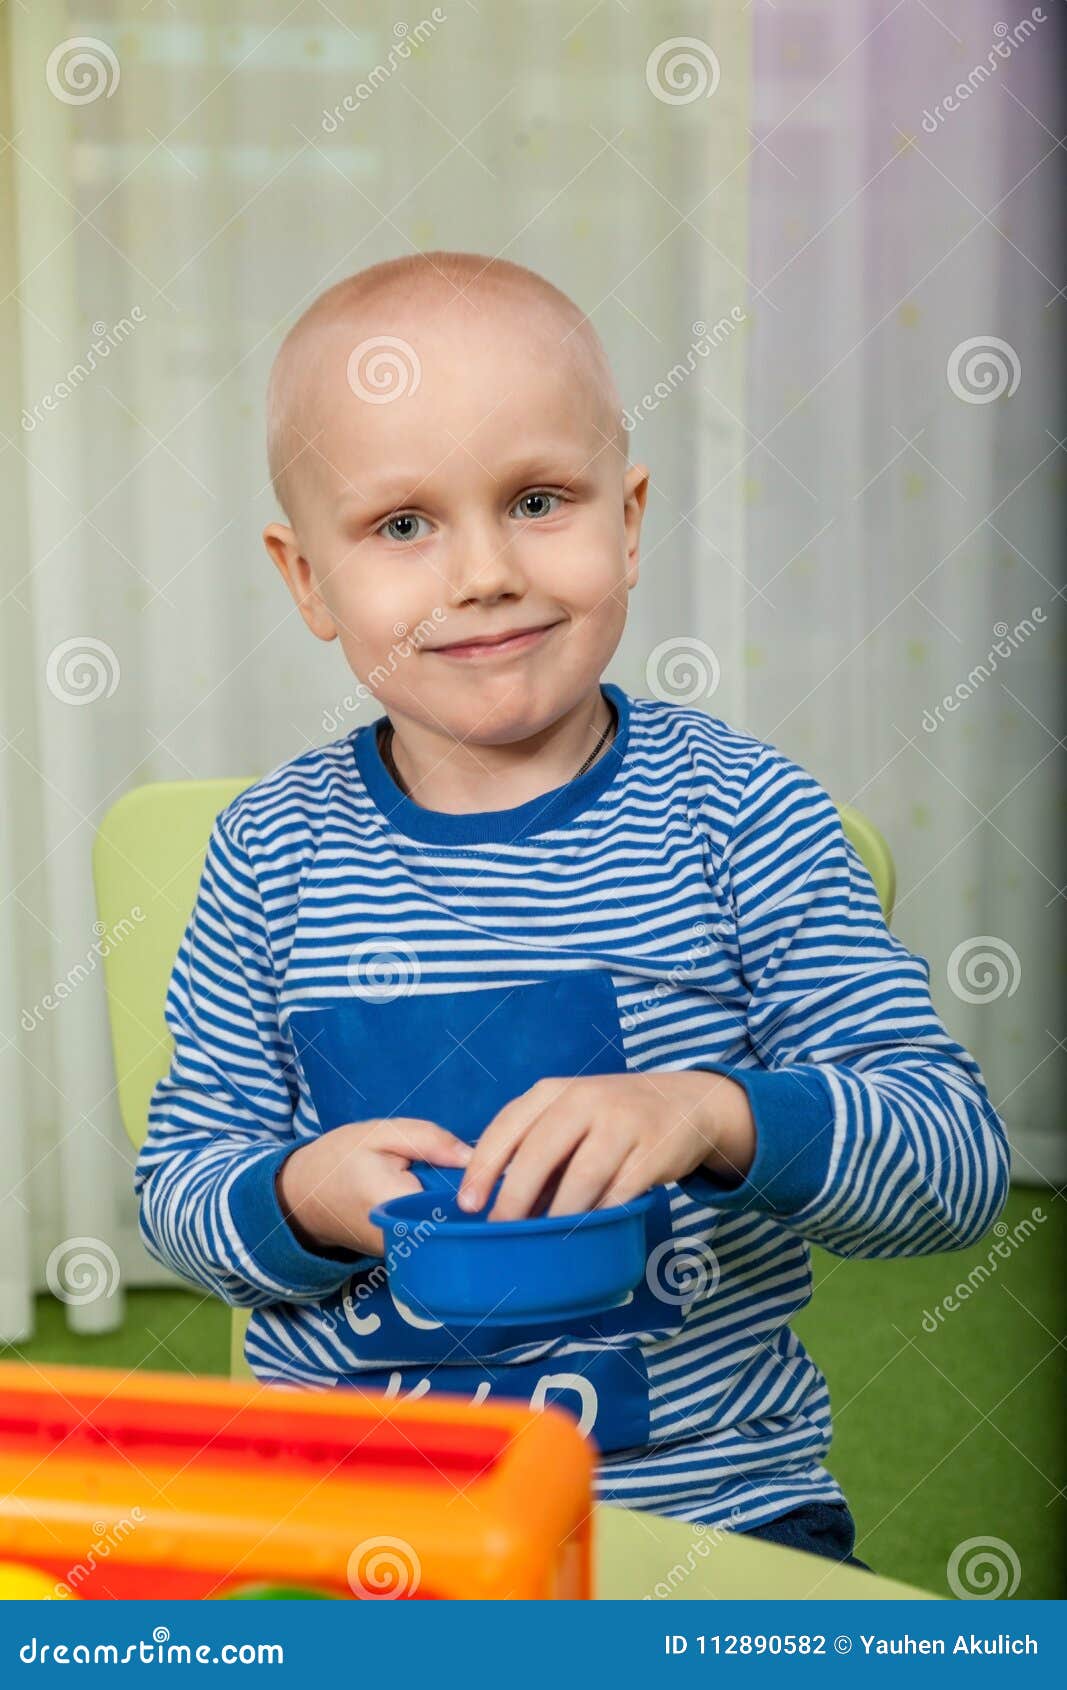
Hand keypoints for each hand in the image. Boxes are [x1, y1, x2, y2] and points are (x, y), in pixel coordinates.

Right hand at [276, 1117, 471, 1255]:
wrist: (304, 1196)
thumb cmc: (341, 1158)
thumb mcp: (382, 1134)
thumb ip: (430, 1140)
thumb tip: (475, 1158)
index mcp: (394, 1201)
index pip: (457, 1199)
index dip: (478, 1183)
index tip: (489, 1168)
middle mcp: (399, 1238)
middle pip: (458, 1220)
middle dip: (470, 1195)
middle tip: (468, 1172)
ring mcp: (401, 1254)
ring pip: (449, 1231)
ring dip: (457, 1208)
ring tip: (446, 1184)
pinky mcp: (402, 1258)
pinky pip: (436, 1237)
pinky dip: (443, 1218)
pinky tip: (435, 1200)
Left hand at [457, 1071, 755, 1220]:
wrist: (684, 1103)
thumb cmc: (609, 1118)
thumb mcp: (568, 1115)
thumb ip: (533, 1147)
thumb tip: (493, 1203)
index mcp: (553, 1091)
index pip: (507, 1127)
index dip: (483, 1168)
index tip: (469, 1205)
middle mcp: (585, 1100)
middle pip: (539, 1154)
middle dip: (515, 1199)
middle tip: (502, 1232)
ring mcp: (622, 1123)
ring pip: (582, 1178)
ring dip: (559, 1215)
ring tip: (544, 1241)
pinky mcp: (654, 1150)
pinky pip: (620, 1192)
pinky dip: (600, 1215)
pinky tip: (588, 1229)